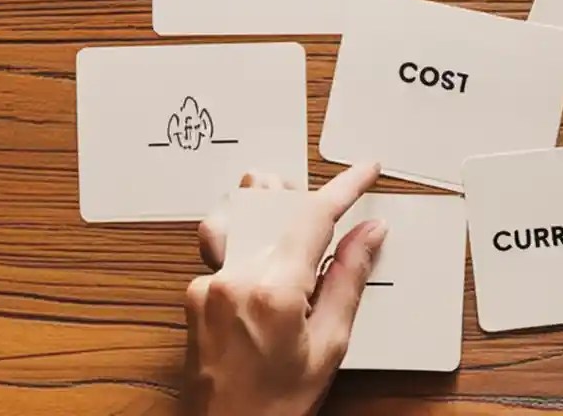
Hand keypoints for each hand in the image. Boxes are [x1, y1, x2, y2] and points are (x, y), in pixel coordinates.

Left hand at [184, 165, 386, 415]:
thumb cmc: (276, 404)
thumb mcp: (329, 344)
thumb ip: (348, 279)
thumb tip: (368, 234)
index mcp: (273, 291)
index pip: (314, 216)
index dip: (345, 186)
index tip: (365, 170)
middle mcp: (233, 279)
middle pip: (270, 204)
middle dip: (303, 197)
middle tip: (332, 210)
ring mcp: (207, 285)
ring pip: (240, 219)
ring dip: (270, 211)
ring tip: (295, 228)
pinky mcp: (194, 294)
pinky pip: (224, 247)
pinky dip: (250, 242)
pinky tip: (268, 260)